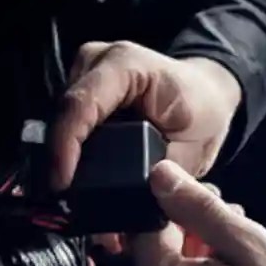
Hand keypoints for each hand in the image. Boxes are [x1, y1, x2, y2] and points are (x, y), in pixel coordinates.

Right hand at [51, 41, 241, 191]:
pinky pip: (68, 126)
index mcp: (127, 65)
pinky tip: (82, 180)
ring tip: (77, 197)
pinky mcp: (79, 90)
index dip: (66, 147)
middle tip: (72, 203)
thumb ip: (161, 170)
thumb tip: (133, 199)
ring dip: (67, 159)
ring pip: (60, 123)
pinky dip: (73, 153)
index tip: (62, 185)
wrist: (205, 94)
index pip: (81, 104)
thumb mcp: (191, 146)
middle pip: (63, 116)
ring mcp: (83, 73)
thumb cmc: (203, 113)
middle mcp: (97, 62)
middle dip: (63, 161)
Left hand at [131, 160, 265, 265]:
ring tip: (237, 254)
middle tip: (233, 227)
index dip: (177, 207)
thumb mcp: (250, 246)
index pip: (143, 226)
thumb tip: (159, 175)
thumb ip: (198, 208)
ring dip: (191, 256)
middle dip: (186, 231)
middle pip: (150, 251)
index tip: (214, 206)